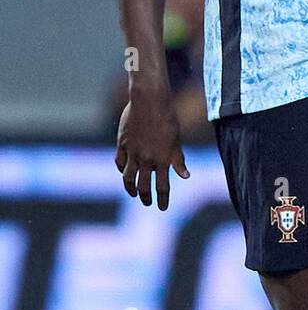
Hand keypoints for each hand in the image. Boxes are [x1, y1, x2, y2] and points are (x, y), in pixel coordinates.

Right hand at [115, 95, 189, 209]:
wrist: (150, 101)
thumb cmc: (168, 119)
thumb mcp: (177, 141)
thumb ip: (178, 160)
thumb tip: (185, 176)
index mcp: (162, 160)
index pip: (162, 187)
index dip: (162, 200)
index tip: (163, 208)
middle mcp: (146, 160)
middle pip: (144, 186)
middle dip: (146, 198)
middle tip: (147, 203)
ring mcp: (132, 153)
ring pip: (128, 178)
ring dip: (131, 188)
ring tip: (133, 193)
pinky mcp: (122, 144)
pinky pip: (119, 162)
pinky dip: (121, 170)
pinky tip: (123, 173)